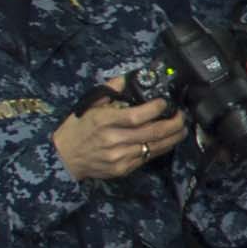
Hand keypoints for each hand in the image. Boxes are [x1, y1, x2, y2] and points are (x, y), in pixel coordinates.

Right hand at [54, 94, 183, 184]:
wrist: (64, 158)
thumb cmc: (77, 129)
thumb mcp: (88, 106)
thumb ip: (110, 91)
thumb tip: (127, 78)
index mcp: (104, 121)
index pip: (137, 116)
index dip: (156, 109)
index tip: (165, 102)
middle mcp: (113, 140)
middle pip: (153, 132)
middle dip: (174, 124)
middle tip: (182, 116)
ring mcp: (119, 156)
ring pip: (155, 147)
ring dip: (173, 137)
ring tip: (182, 129)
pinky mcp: (123, 169)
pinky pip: (147, 158)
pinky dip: (160, 148)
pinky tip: (167, 141)